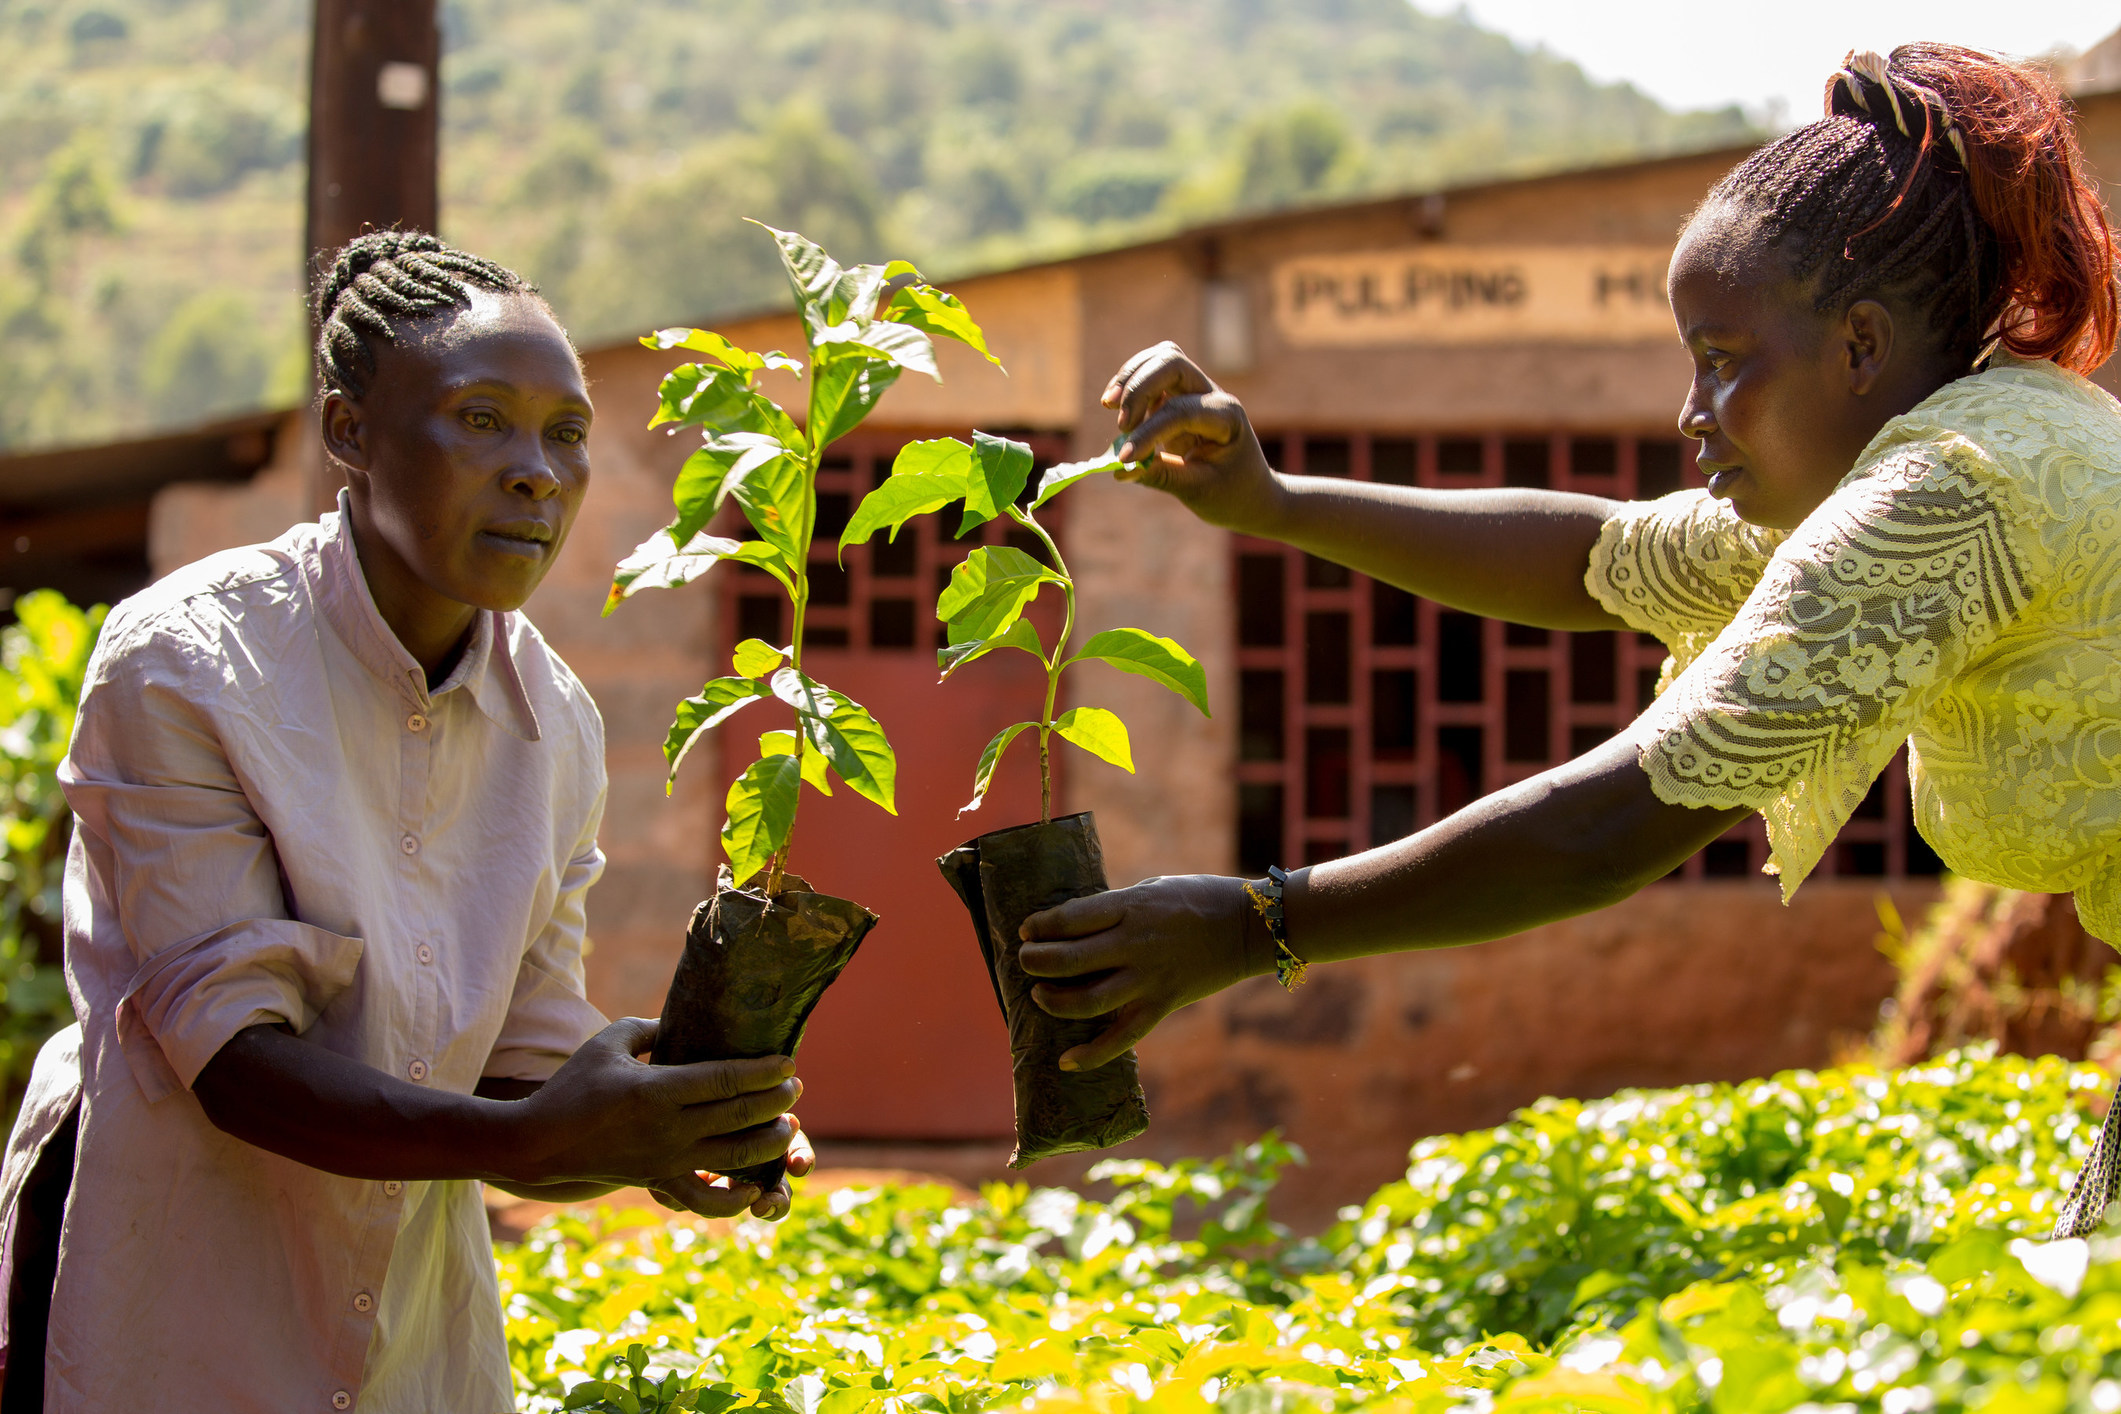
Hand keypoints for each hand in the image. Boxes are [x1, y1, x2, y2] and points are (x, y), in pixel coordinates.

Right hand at [508, 1017, 801, 1218]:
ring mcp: (665, 1160)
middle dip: (776, 1101)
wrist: (539, 1143)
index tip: (788, 1061)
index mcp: (657, 1090)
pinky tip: (756, 1187)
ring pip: (734, 1157)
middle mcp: (667, 1128)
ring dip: (769, 1142)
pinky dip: (734, 1199)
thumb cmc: (574, 1085)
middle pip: (739, 1116)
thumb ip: (650, 1027)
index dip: (763, 1071)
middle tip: (795, 1087)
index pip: (726, 1079)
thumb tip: (683, 1020)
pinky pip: (704, 1199)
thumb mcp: (608, 1042)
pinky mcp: (659, 1181)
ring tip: (788, 1126)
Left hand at [1017, 874, 1270, 1070]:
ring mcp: (1149, 979)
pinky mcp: (1162, 1005)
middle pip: (1069, 960)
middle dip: (1036, 961)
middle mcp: (1135, 945)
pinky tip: (1065, 1061)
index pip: (1070, 919)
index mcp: (1131, 908)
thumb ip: (1115, 909)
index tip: (1026, 929)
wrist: (1249, 927)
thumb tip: (1075, 925)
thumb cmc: (1198, 898)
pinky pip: (1121, 1037)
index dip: (1041, 926)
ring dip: (1053, 1001)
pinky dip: (1091, 1055)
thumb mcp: (1151, 890)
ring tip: (1038, 993)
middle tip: (1025, 959)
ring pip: (1086, 1001)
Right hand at [1103, 342, 1279, 532]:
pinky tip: (1114, 406)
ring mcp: (1196, 390)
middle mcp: (1213, 394)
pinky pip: (1151, 371)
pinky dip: (1130, 382)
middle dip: (1139, 388)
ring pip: (1161, 357)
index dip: (1148, 432)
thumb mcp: (1198, 491)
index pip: (1181, 412)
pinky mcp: (1179, 395)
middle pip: (1172, 363)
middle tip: (1121, 425)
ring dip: (1131, 377)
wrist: (1249, 491)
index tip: (1125, 458)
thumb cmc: (1230, 493)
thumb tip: (1120, 470)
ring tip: (1109, 406)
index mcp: (1226, 417)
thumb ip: (1161, 476)